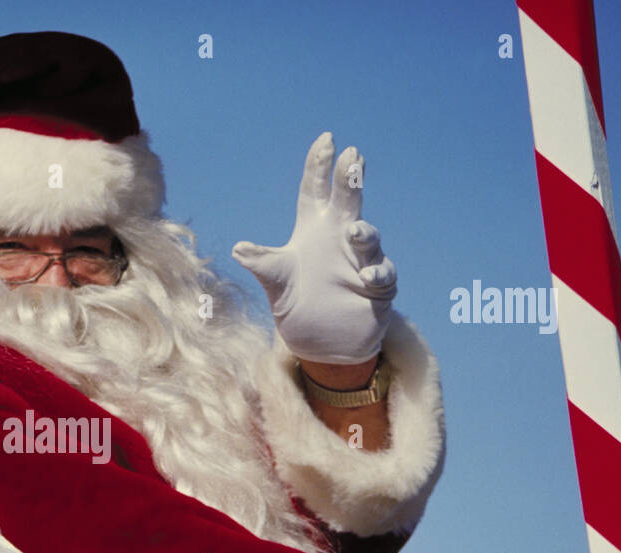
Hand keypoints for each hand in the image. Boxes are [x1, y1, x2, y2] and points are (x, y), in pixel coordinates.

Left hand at [233, 131, 397, 364]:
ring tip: (354, 231)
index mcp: (312, 229)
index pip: (316, 190)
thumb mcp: (276, 282)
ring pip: (367, 236)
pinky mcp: (378, 286)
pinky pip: (381, 274)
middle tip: (353, 156)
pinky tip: (366, 277)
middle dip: (350, 179)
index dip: (320, 166)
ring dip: (363, 232)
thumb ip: (263, 263)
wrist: (321, 343)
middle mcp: (339, 238)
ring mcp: (361, 260)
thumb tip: (239, 248)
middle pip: (346, 201)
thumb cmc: (298, 303)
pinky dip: (375, 273)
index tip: (326, 140)